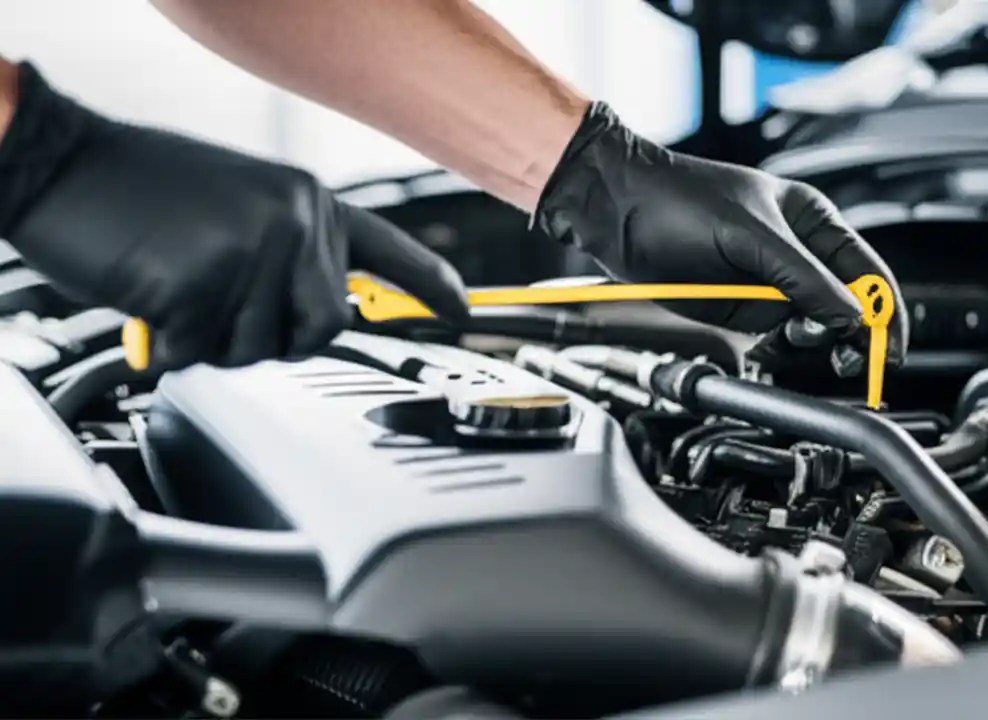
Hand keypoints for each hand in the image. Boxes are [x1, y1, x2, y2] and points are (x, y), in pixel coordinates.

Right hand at [4, 66, 466, 369]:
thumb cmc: (138, 186)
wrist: (57, 161)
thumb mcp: (238, 202)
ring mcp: (253, 251)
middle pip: (323, 329)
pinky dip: (168, 342)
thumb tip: (319, 308)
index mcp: (309, 199)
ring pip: (260, 350)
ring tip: (179, 284)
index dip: (430, 287)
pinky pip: (200, 353)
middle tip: (223, 306)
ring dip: (214, 339)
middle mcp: (295, 221)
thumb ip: (287, 248)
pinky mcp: (204, 283)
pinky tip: (149, 294)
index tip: (461, 313)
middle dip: (274, 336)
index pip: (388, 251)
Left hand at [533, 103, 907, 363]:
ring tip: (792, 339)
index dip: (884, 312)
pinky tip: (768, 347)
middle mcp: (796, 254)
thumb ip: (802, 278)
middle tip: (846, 359)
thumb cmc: (678, 198)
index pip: (866, 272)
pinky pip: (777, 338)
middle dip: (851, 334)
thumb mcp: (749, 235)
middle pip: (845, 306)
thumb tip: (850, 316)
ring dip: (810, 343)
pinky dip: (779, 350)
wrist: (617, 212)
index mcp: (811, 222)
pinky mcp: (743, 308)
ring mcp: (769, 283)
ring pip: (812, 328)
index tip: (890, 349)